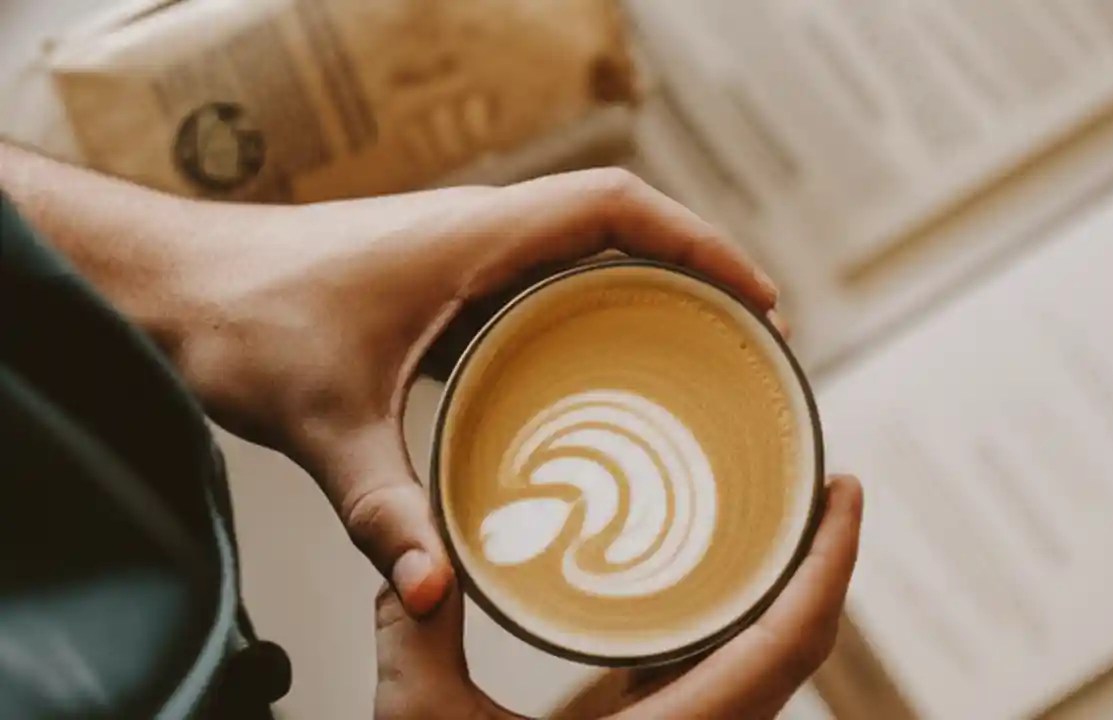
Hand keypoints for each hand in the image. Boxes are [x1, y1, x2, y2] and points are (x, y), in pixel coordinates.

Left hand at [158, 168, 780, 614]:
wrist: (170, 283)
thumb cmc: (239, 320)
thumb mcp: (325, 423)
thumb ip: (384, 510)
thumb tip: (440, 588)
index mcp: (473, 236)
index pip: (617, 204)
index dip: (701, 241)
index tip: (756, 295)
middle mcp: (477, 228)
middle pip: (620, 219)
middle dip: (695, 266)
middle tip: (747, 338)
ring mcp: (461, 247)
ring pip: (583, 243)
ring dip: (647, 280)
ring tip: (698, 351)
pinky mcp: (441, 275)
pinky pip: (543, 272)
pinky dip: (591, 302)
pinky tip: (596, 367)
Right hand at [374, 475, 862, 719]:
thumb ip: (415, 635)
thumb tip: (412, 561)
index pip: (793, 642)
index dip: (832, 561)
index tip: (845, 488)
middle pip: (797, 646)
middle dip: (818, 560)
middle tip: (814, 480)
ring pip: (768, 666)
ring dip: (782, 592)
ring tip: (772, 515)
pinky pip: (728, 678)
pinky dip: (736, 623)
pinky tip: (707, 583)